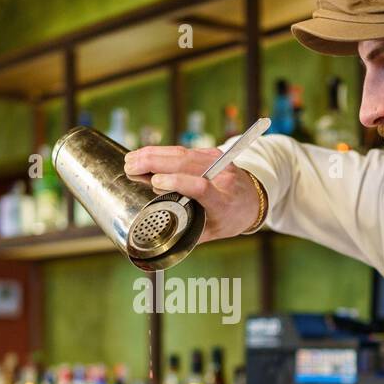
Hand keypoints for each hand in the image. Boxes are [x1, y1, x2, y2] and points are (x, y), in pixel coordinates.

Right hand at [123, 146, 260, 241]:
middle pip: (186, 163)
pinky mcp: (210, 152)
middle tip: (130, 166)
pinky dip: (161, 152)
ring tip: (131, 159)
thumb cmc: (231, 218)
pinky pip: (182, 150)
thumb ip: (188, 232)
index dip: (178, 182)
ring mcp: (216, 161)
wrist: (253, 198)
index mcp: (223, 201)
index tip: (156, 182)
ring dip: (153, 154)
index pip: (201, 186)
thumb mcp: (212, 232)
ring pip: (181, 153)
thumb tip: (158, 232)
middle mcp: (221, 177)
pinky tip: (144, 155)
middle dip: (155, 162)